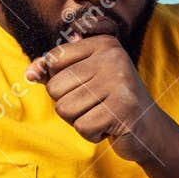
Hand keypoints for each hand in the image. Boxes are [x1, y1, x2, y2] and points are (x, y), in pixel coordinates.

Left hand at [24, 33, 168, 163]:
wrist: (149, 130)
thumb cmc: (108, 102)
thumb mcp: (82, 80)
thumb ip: (53, 72)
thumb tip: (30, 72)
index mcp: (103, 43)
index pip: (53, 60)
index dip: (59, 82)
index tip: (85, 86)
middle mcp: (113, 57)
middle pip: (55, 87)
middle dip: (68, 105)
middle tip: (95, 105)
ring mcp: (120, 81)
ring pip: (65, 109)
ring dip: (79, 120)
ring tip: (102, 114)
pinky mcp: (123, 108)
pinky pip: (82, 127)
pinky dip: (91, 134)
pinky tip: (109, 127)